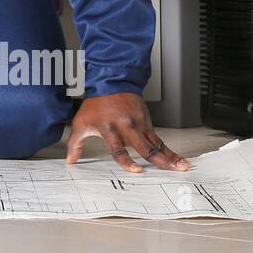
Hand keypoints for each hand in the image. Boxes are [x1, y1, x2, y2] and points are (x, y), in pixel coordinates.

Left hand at [66, 93, 189, 173]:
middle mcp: (127, 126)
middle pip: (145, 147)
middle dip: (159, 160)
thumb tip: (70, 161)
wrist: (111, 81)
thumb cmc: (96, 104)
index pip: (119, 148)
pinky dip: (168, 149)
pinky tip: (177, 158)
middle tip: (171, 170)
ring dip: (170, 156)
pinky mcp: (147, 122)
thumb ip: (75, 143)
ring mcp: (139, 124)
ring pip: (156, 144)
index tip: (137, 171)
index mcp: (109, 128)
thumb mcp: (81, 122)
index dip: (127, 161)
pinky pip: (158, 139)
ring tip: (182, 167)